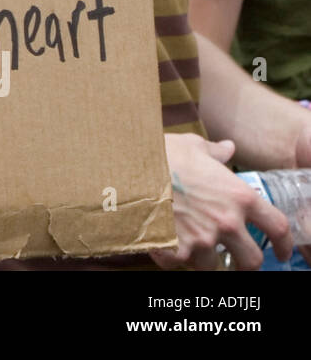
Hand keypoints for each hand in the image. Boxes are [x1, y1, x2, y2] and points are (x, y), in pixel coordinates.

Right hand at [154, 133, 292, 270]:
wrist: (126, 165)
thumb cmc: (161, 152)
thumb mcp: (192, 146)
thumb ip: (215, 152)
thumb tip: (227, 149)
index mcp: (239, 196)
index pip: (278, 227)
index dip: (285, 243)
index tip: (282, 251)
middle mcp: (227, 222)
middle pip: (252, 260)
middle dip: (244, 263)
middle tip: (235, 260)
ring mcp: (203, 239)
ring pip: (213, 266)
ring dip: (203, 258)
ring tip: (188, 244)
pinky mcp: (177, 250)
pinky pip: (180, 265)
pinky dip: (173, 258)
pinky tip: (164, 244)